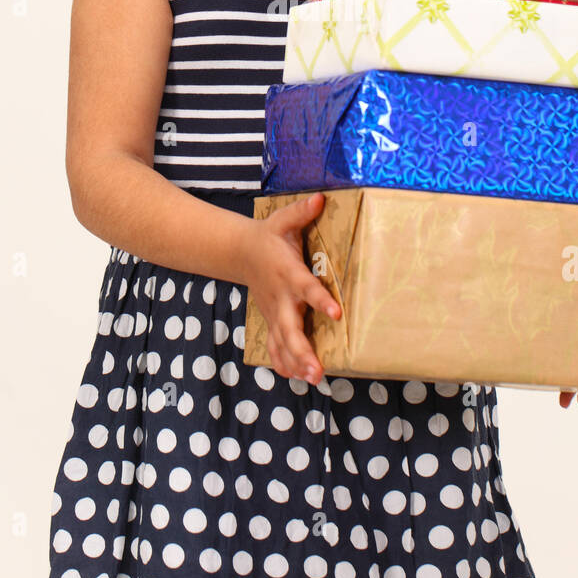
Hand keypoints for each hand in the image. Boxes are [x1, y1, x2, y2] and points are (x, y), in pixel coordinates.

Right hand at [241, 191, 339, 385]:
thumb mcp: (283, 220)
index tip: (336, 314)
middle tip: (318, 370)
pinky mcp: (271, 320)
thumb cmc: (269, 236)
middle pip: (290, 329)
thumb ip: (302, 212)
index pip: (306, 289)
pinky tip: (296, 378)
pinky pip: (275, 346)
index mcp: (288, 273)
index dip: (320, 301)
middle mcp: (280, 298)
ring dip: (297, 362)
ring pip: (282, 342)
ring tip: (314, 379)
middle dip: (303, 351)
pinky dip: (283, 362)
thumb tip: (322, 198)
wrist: (240, 252)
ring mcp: (274, 312)